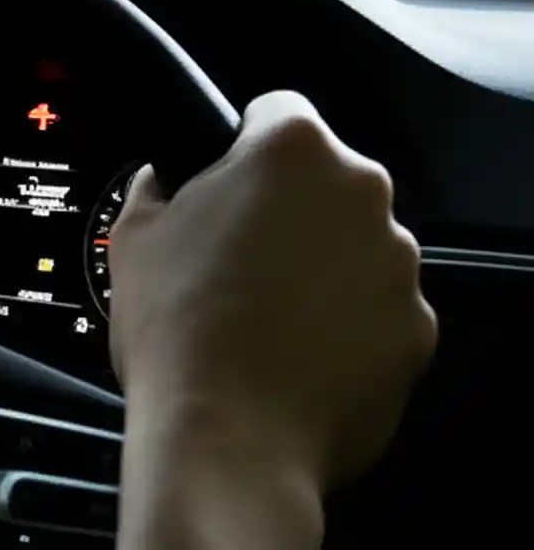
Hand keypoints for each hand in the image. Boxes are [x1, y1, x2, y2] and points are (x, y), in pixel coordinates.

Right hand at [110, 91, 435, 547]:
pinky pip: (378, 310)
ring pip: (354, 246)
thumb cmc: (176, 332)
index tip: (225, 183)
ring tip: (260, 316)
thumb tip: (160, 182)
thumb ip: (155, 190)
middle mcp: (360, 194)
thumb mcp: (133, 240)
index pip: (275, 110)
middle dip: (285, 210)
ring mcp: (398, 264)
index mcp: (290, 152)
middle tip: (233, 259)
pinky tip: (293, 354)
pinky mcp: (416, 329)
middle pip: (323, 182)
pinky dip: (345, 324)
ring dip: (318, 267)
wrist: (224, 439)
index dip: (241, 146)